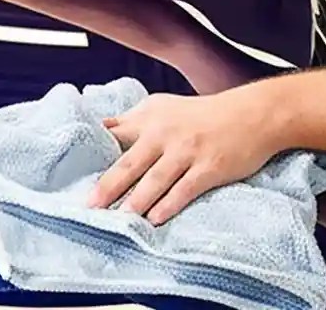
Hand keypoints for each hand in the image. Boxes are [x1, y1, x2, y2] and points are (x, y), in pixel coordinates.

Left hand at [88, 90, 282, 224]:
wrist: (254, 114)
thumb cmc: (205, 114)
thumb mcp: (165, 107)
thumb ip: (136, 122)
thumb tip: (102, 134)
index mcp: (149, 115)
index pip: (113, 133)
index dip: (93, 152)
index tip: (71, 171)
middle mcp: (164, 132)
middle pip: (129, 162)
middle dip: (107, 186)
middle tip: (89, 205)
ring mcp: (187, 150)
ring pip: (154, 179)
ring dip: (135, 201)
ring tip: (118, 218)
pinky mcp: (209, 167)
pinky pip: (184, 190)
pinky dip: (168, 205)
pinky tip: (154, 219)